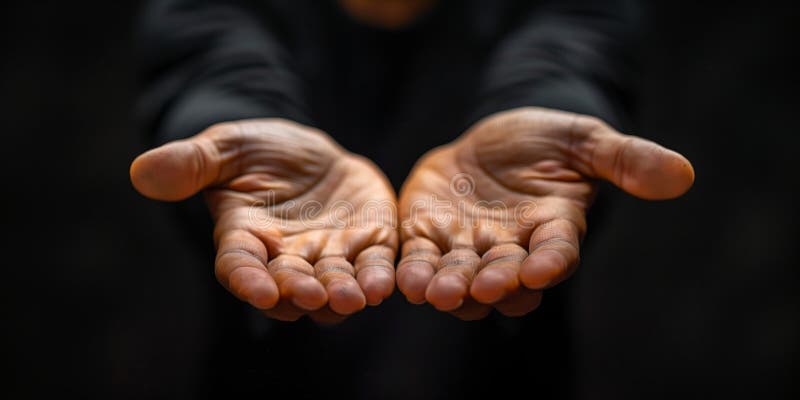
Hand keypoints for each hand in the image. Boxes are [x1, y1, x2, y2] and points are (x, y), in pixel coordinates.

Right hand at [130, 119, 397, 322]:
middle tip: (310, 295)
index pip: (240, 266)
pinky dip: (378, 278)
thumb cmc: (258, 151)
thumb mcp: (224, 147)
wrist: (309, 154)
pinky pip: (373, 267)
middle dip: (299, 292)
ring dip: (343, 295)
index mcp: (245, 237)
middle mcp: (286, 257)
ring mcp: (328, 255)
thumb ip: (190, 163)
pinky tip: (385, 284)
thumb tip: (142, 173)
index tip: (257, 290)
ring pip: (334, 287)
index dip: (247, 280)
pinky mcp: (368, 244)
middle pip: (289, 285)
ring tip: (355, 297)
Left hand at [397, 107, 693, 319]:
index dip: (550, 262)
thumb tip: (682, 175)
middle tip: (485, 288)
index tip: (541, 268)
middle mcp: (510, 248)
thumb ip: (625, 159)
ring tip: (436, 292)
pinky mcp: (427, 235)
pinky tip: (403, 280)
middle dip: (495, 283)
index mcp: (552, 228)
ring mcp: (467, 246)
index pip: (557, 252)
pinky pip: (420, 258)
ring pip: (459, 277)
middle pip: (505, 275)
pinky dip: (413, 271)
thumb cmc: (545, 140)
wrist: (491, 141)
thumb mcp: (584, 139)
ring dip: (449, 287)